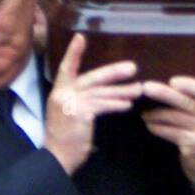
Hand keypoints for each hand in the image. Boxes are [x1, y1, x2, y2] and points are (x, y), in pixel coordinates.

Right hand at [44, 34, 141, 176]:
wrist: (56, 158)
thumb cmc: (64, 137)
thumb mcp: (66, 112)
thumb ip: (78, 99)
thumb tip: (100, 91)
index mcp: (59, 91)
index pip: (66, 67)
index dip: (73, 52)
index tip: (81, 37)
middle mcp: (63, 93)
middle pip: (92, 78)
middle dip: (114, 72)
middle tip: (133, 67)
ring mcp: (71, 103)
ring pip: (101, 92)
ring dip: (122, 91)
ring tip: (138, 89)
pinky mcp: (80, 113)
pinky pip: (102, 105)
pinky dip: (116, 104)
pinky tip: (127, 104)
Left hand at [140, 76, 194, 187]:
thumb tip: (169, 84)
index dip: (189, 85)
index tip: (172, 80)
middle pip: (186, 103)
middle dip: (164, 94)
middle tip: (146, 87)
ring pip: (175, 118)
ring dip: (156, 114)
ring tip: (143, 112)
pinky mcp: (194, 147)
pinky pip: (171, 133)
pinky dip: (159, 128)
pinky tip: (149, 125)